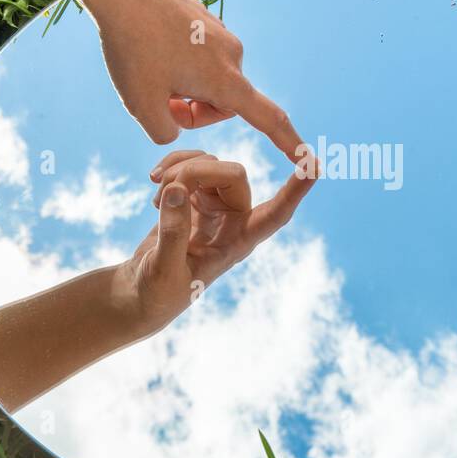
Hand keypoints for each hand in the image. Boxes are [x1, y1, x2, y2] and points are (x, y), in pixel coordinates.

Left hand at [82, 0, 305, 161]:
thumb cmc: (132, 46)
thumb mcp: (141, 105)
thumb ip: (165, 132)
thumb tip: (176, 124)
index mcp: (226, 81)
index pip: (268, 120)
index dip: (290, 145)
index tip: (311, 163)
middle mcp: (233, 55)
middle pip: (224, 104)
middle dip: (194, 111)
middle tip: (156, 102)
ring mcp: (220, 33)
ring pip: (208, 79)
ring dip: (183, 87)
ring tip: (147, 71)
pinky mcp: (205, 18)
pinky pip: (198, 56)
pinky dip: (177, 64)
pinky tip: (147, 48)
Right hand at [114, 150, 316, 336]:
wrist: (141, 292)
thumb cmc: (157, 293)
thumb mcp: (163, 269)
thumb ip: (173, 232)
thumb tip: (177, 189)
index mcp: (239, 243)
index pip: (277, 214)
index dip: (296, 191)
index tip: (315, 165)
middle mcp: (232, 221)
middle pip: (234, 175)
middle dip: (197, 171)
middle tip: (163, 186)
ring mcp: (213, 207)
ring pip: (211, 164)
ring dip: (180, 168)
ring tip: (154, 192)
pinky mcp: (192, 198)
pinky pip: (191, 166)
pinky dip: (171, 168)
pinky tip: (153, 186)